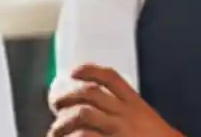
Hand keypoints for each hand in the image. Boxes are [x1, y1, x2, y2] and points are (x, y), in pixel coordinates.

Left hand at [47, 64, 182, 136]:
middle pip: (90, 94)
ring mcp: (118, 129)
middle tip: (56, 104)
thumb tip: (100, 109)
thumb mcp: (146, 119)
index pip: (110, 77)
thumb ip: (127, 111)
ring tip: (55, 131)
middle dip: (68, 97)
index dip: (89, 70)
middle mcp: (125, 113)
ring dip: (63, 122)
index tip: (73, 73)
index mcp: (134, 104)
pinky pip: (87, 136)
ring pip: (84, 114)